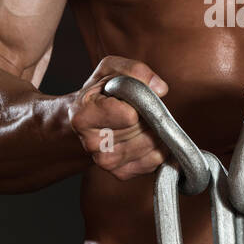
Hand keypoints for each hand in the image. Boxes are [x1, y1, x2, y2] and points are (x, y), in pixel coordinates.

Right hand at [68, 57, 169, 179]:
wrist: (88, 119)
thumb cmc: (101, 93)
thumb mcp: (111, 70)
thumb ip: (134, 71)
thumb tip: (160, 89)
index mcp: (83, 116)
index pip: (129, 115)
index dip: (137, 102)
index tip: (130, 97)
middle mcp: (91, 144)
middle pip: (142, 130)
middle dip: (147, 116)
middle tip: (136, 108)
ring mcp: (106, 162)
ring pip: (152, 146)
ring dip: (154, 131)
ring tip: (139, 122)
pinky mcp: (121, 173)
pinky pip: (155, 160)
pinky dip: (157, 147)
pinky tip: (144, 135)